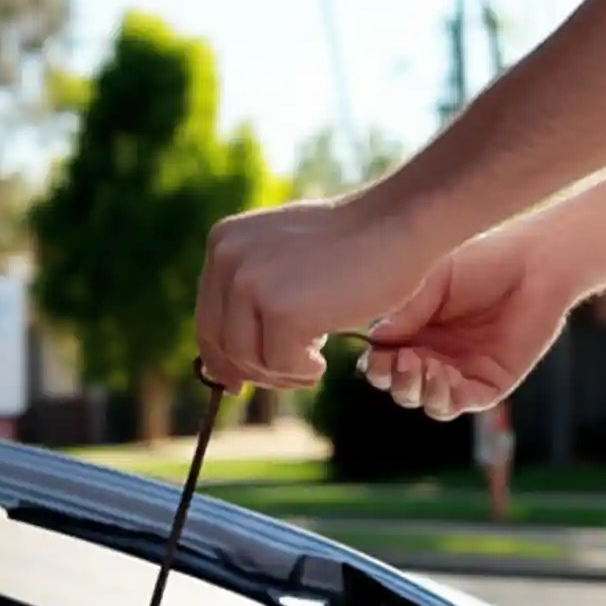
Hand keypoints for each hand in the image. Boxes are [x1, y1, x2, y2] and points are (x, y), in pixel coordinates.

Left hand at [195, 195, 433, 390]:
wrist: (398, 224)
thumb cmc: (352, 246)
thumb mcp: (285, 261)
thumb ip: (250, 300)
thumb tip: (216, 371)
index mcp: (223, 243)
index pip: (207, 318)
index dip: (223, 358)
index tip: (243, 381)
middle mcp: (227, 258)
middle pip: (219, 342)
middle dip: (254, 369)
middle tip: (292, 373)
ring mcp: (251, 282)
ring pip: (247, 359)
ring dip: (281, 373)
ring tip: (313, 362)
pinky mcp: (281, 309)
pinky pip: (279, 365)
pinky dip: (302, 372)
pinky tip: (323, 360)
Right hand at [360, 229, 576, 419]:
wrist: (535, 264)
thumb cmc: (485, 261)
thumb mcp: (435, 280)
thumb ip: (407, 311)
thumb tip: (373, 339)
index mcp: (416, 330)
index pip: (384, 360)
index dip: (375, 364)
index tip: (377, 355)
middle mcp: (435, 355)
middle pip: (401, 386)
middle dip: (395, 380)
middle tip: (401, 360)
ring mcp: (462, 371)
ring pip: (426, 401)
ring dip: (417, 390)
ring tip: (423, 366)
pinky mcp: (490, 384)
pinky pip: (459, 403)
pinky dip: (445, 396)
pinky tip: (443, 375)